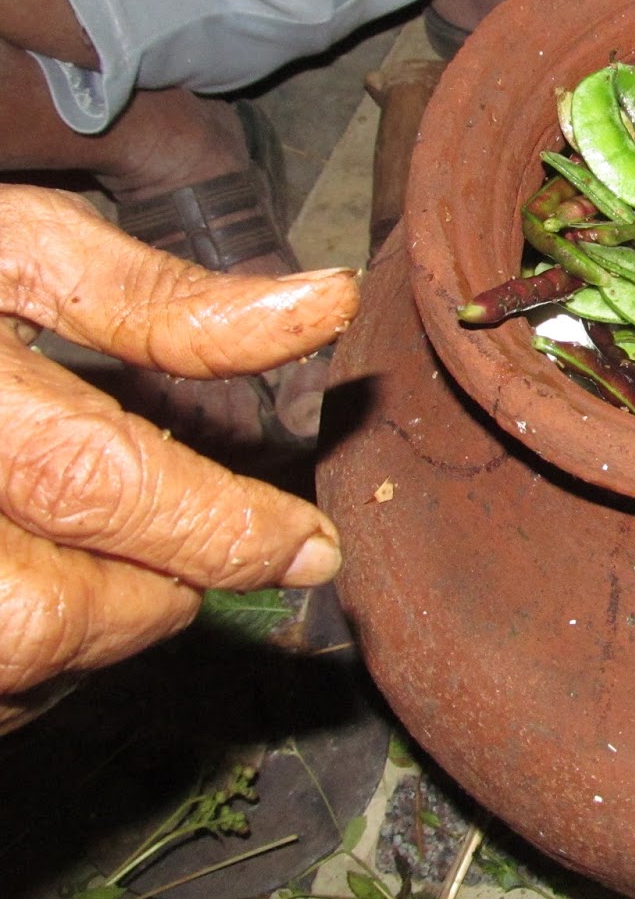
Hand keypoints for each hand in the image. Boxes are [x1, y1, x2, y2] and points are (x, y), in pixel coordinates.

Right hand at [0, 185, 360, 732]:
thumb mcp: (16, 249)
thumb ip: (160, 299)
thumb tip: (323, 306)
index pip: (96, 483)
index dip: (224, 529)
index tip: (313, 551)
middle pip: (37, 612)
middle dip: (149, 599)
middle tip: (194, 550)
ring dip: (82, 644)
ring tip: (108, 566)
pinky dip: (18, 667)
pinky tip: (30, 588)